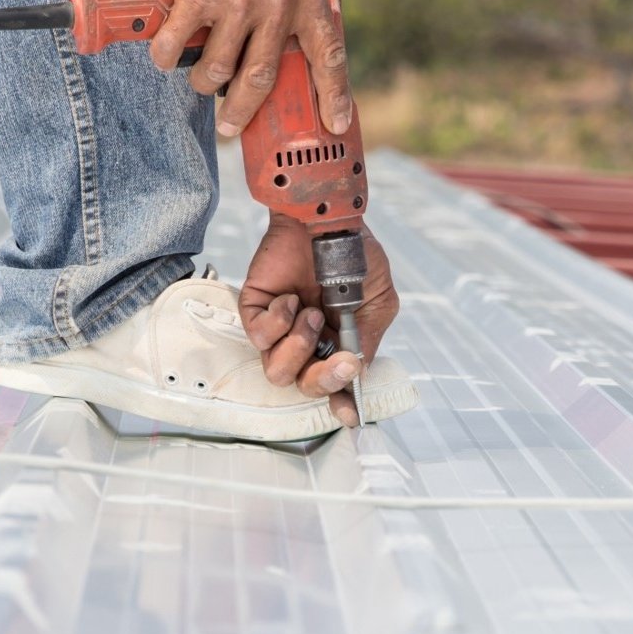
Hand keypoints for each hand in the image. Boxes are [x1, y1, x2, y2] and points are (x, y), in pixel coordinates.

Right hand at [150, 0, 352, 139]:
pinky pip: (178, 44)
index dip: (334, 96)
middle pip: (261, 79)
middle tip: (231, 127)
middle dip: (243, 111)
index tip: (335, 125)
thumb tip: (308, 44)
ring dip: (205, 83)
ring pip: (218, 69)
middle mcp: (276, 6)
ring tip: (201, 81)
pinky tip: (167, 58)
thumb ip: (306, 3)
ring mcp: (236, 3)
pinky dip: (169, 57)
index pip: (329, 58)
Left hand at [238, 212, 399, 426]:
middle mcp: (307, 341)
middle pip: (304, 386)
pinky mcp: (255, 311)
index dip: (339, 403)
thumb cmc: (354, 254)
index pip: (333, 384)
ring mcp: (280, 328)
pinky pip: (259, 338)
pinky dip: (278, 321)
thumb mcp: (377, 302)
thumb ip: (368, 341)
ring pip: (278, 371)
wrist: (327, 218)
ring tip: (311, 312)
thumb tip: (357, 376)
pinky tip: (290, 299)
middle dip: (324, 378)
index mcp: (337, 342)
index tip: (349, 415)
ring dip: (300, 344)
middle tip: (340, 358)